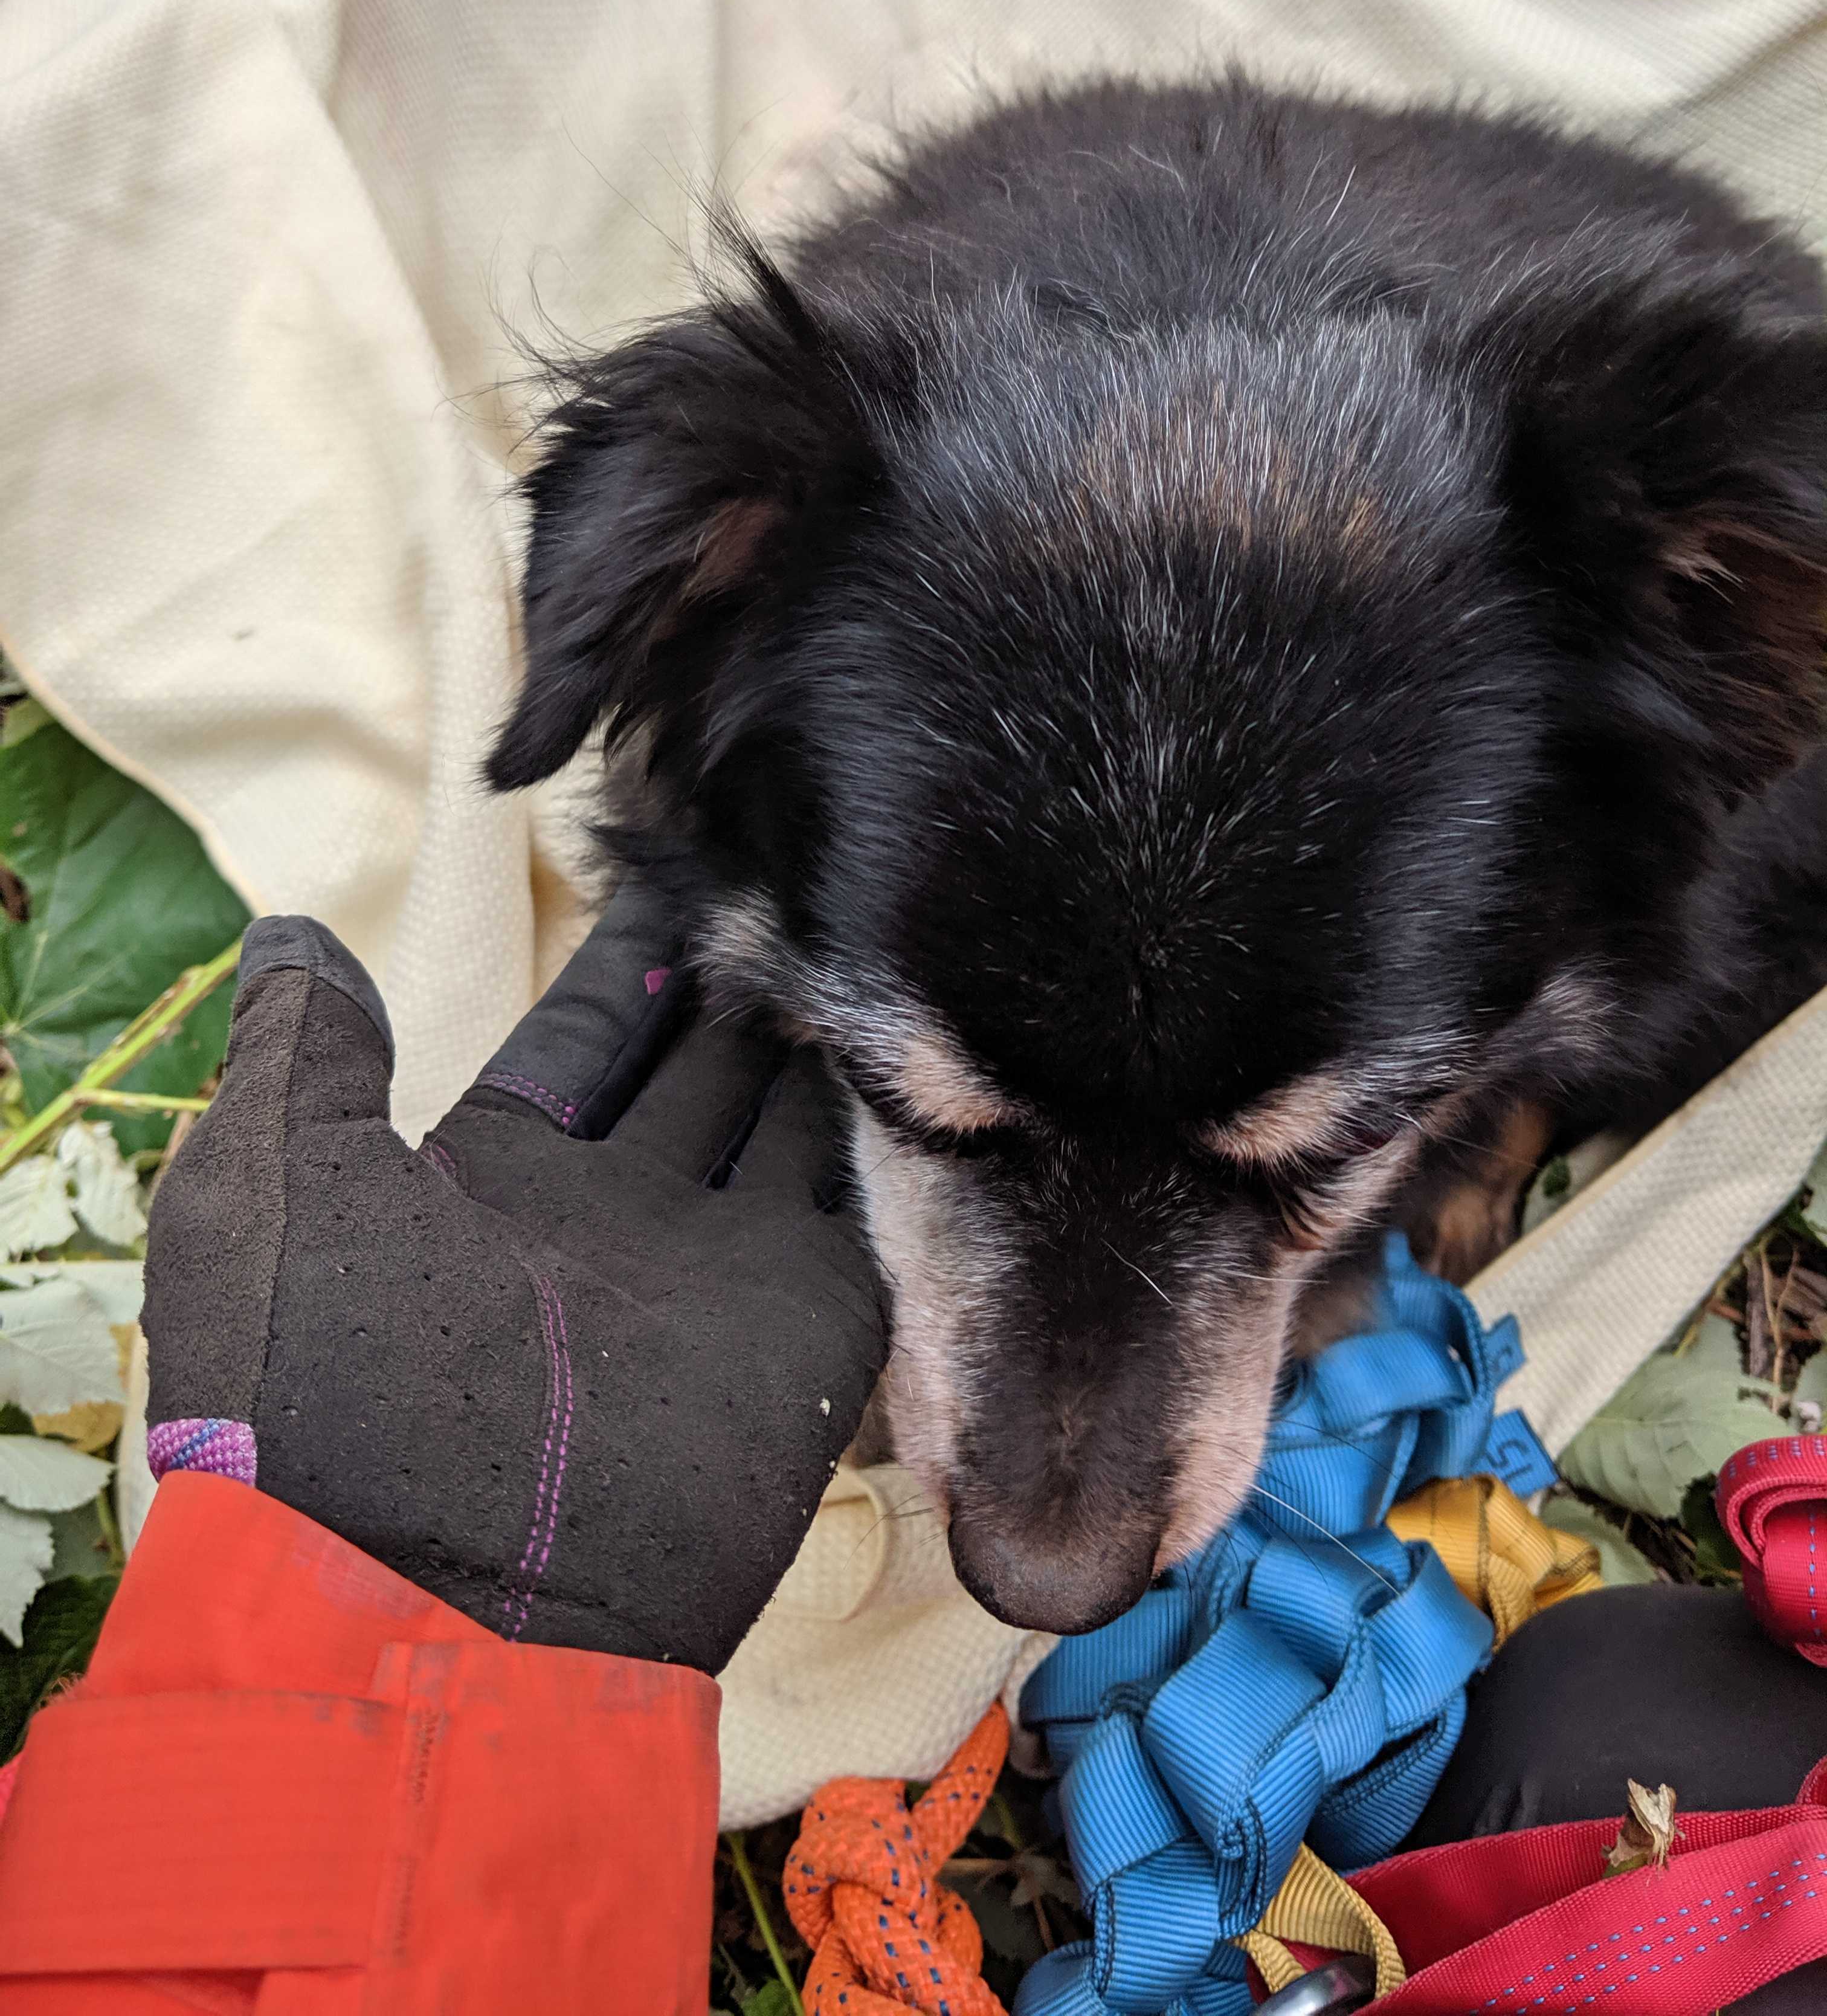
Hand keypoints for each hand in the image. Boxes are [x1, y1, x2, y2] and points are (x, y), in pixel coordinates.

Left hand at [141, 880, 885, 1671]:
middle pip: (695, 1071)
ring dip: (819, 1034)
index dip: (624, 958)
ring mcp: (716, 1273)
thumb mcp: (265, 1197)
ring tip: (870, 917)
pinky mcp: (809, 1326)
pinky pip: (865, 1204)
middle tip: (800, 867)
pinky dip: (893, 1128)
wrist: (447, 1602)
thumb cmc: (331, 1390)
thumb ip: (299, 1060)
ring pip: (787, 1120)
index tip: (672, 860)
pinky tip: (927, 1027)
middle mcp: (613, 1222)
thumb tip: (291, 938)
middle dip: (737, 979)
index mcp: (488, 1188)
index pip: (581, 1041)